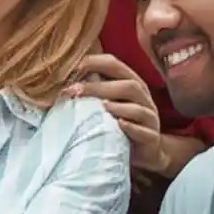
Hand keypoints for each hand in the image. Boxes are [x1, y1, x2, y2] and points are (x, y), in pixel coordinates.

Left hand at [65, 53, 167, 175]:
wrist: (145, 151)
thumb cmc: (119, 124)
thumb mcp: (106, 105)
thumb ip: (92, 93)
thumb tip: (62, 85)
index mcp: (130, 83)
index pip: (115, 65)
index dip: (96, 62)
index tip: (74, 66)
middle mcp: (143, 98)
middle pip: (127, 85)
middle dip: (100, 86)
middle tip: (76, 91)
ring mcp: (150, 118)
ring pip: (138, 107)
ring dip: (118, 106)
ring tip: (100, 106)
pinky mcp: (151, 139)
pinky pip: (144, 132)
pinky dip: (132, 128)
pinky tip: (119, 125)